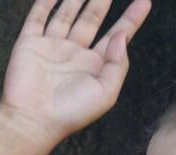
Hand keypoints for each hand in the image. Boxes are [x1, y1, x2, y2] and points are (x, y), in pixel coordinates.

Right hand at [0, 0, 152, 154]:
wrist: (32, 121)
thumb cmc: (70, 114)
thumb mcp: (106, 93)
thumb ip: (118, 64)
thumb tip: (121, 35)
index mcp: (94, 66)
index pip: (117, 34)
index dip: (132, 17)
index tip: (145, 0)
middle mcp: (74, 54)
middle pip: (92, 18)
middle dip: (103, 0)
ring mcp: (51, 47)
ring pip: (67, 13)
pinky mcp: (29, 44)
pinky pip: (38, 17)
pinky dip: (45, 2)